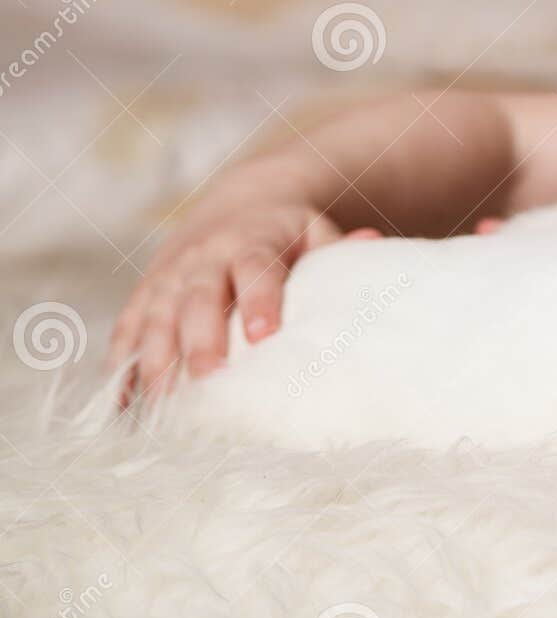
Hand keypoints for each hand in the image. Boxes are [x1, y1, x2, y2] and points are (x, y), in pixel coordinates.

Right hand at [106, 203, 381, 404]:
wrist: (233, 211)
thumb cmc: (286, 238)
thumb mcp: (314, 233)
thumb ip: (337, 247)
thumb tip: (372, 243)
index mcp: (251, 240)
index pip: (255, 267)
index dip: (259, 299)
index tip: (264, 335)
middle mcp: (203, 257)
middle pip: (198, 297)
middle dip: (200, 338)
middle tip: (209, 379)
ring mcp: (168, 277)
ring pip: (155, 316)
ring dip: (155, 357)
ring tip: (164, 402)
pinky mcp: (144, 296)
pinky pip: (127, 330)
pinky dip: (123, 366)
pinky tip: (125, 406)